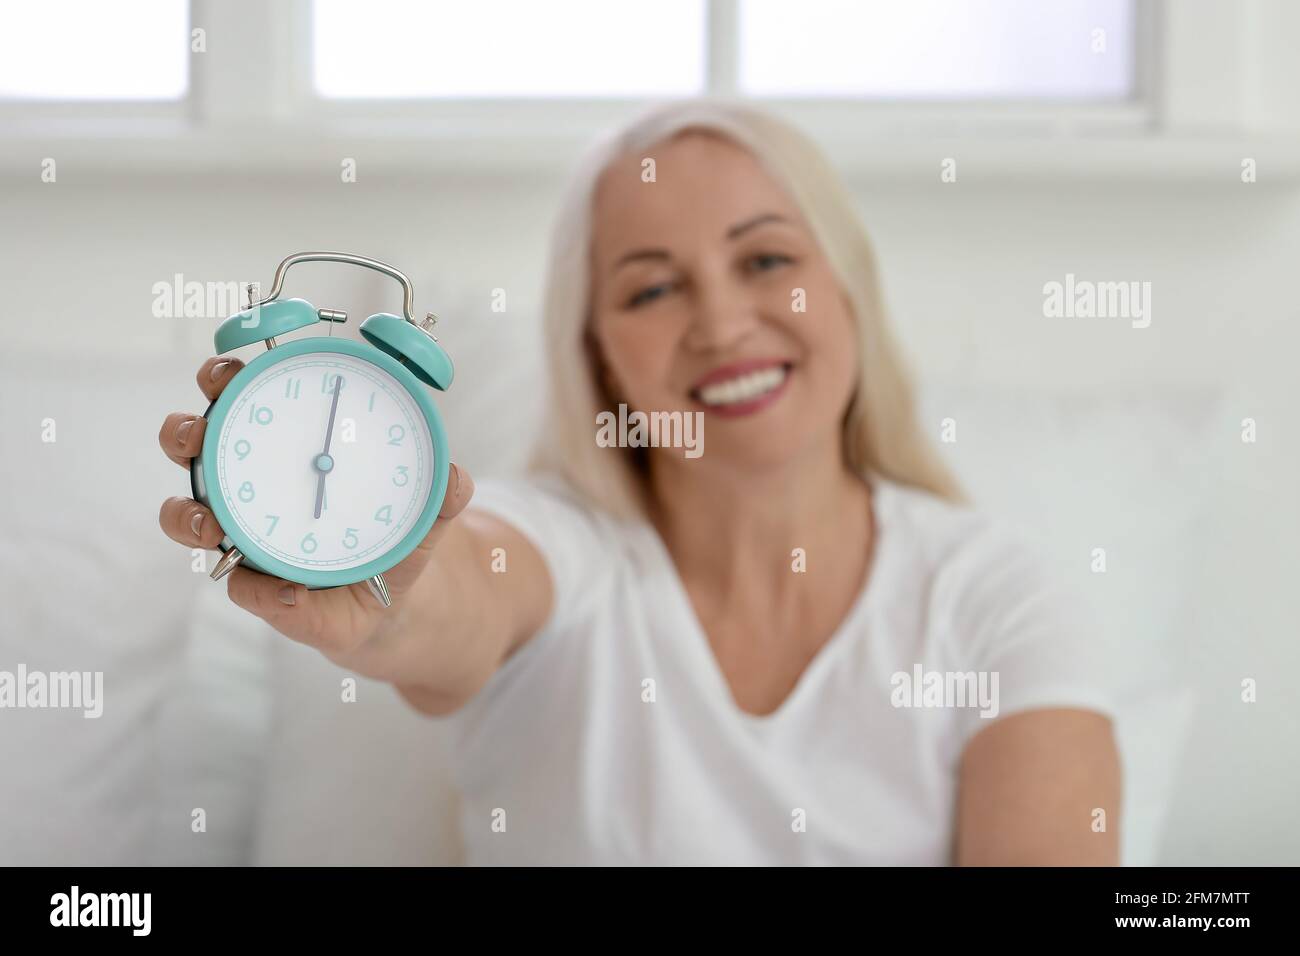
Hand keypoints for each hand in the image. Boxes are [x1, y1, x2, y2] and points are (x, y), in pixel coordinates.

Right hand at [158, 355, 474, 659]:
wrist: (391, 604)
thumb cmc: (393, 536)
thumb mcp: (424, 508)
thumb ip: (443, 491)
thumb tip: (457, 477)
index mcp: (283, 447)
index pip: (239, 398)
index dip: (220, 378)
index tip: (224, 373)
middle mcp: (248, 485)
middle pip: (191, 444)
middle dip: (182, 433)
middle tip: (197, 437)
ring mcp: (241, 536)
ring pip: (185, 516)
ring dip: (188, 515)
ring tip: (213, 524)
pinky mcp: (255, 588)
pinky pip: (243, 588)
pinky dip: (262, 588)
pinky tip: (289, 589)